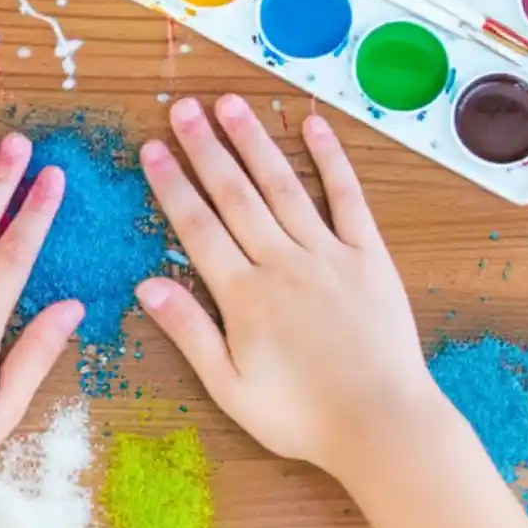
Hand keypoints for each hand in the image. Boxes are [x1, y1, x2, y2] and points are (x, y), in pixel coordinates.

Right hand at [135, 95, 434, 479]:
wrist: (381, 424)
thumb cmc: (300, 416)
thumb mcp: (229, 386)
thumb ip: (190, 331)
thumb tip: (146, 284)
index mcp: (244, 296)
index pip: (197, 227)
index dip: (172, 185)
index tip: (152, 148)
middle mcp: (282, 263)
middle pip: (235, 195)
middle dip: (206, 148)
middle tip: (183, 107)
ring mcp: (327, 255)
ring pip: (282, 186)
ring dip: (254, 142)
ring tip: (230, 104)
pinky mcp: (368, 257)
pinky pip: (347, 199)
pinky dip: (330, 160)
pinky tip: (312, 127)